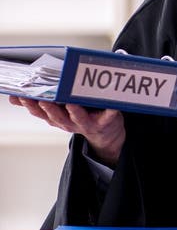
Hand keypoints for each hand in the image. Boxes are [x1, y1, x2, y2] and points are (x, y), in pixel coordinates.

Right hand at [9, 97, 124, 166]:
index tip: (23, 96)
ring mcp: (87, 124)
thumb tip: (13, 97)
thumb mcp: (59, 112)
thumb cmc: (81, 115)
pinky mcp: (105, 122)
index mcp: (58, 118)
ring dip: (74, 112)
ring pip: (78, 119)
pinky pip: (108, 116)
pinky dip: (109, 110)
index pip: (40, 113)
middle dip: (49, 109)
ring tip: (70, 103)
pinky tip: (110, 104)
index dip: (30, 106)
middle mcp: (70, 123)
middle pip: (57, 117)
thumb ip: (39, 102)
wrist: (106, 134)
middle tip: (42, 99)